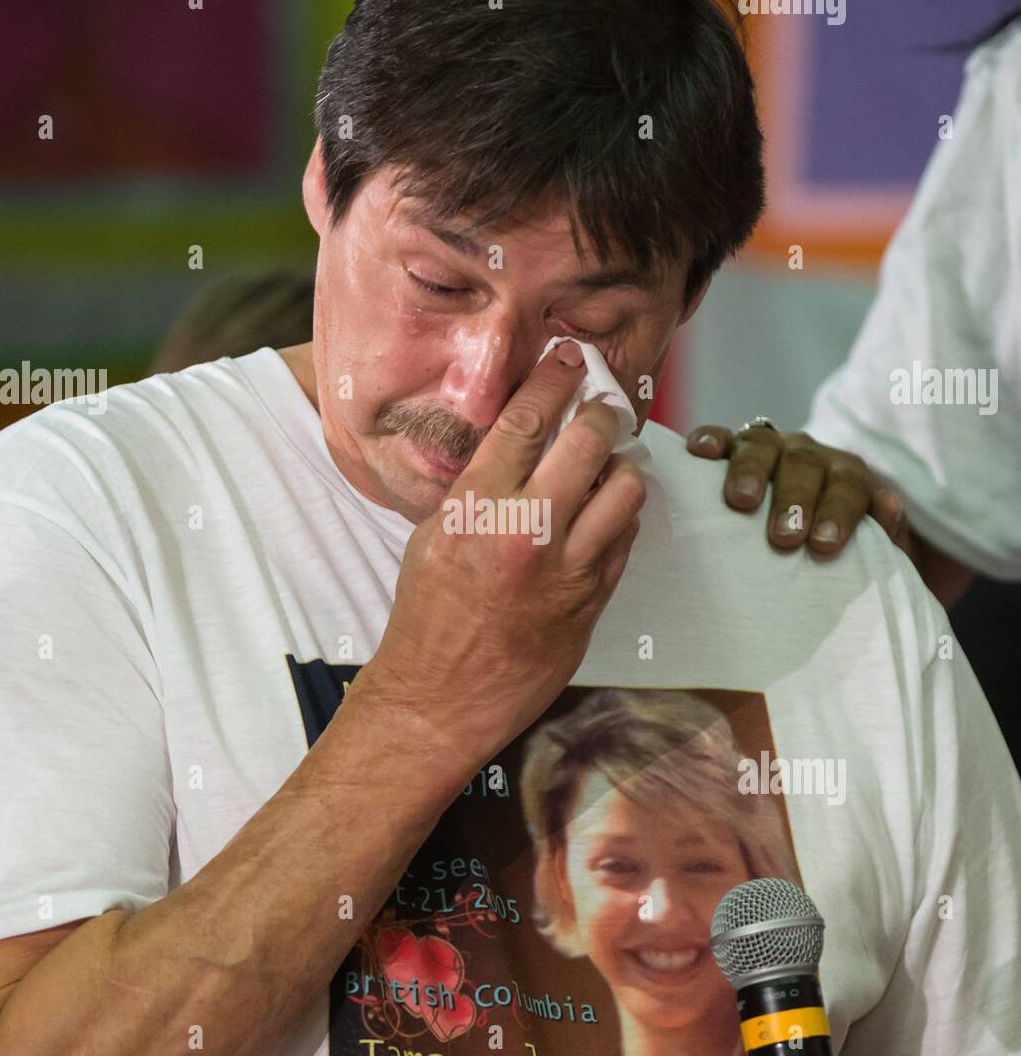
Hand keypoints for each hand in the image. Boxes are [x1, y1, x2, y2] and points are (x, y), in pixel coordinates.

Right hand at [368, 342, 645, 768]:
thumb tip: (522, 438)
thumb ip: (482, 485)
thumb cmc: (428, 614)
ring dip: (623, 468)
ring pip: (626, 488)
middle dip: (603, 412)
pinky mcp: (593, 600)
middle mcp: (525, 530)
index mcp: (476, 507)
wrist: (440, 697)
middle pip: (589, 441)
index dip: (556, 376)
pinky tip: (605, 517)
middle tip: (605, 406)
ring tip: (610, 467)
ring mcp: (566, 567)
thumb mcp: (437, 534)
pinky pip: (626, 539)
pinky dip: (622, 518)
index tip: (571, 357)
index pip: (527, 417)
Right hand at [685, 423, 909, 554]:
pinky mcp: (731, 450)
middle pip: (804, 464)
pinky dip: (711, 439)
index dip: (839, 512)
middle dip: (794, 499)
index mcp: (845, 475)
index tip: (824, 545)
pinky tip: (700, 452)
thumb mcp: (870, 549)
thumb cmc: (827, 550)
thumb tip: (889, 507)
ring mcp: (769, 448)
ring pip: (762, 444)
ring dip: (752, 471)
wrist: (798, 530)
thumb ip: (886, 535)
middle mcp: (808, 454)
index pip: (849, 485)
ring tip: (741, 502)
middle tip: (785, 536)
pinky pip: (721, 437)